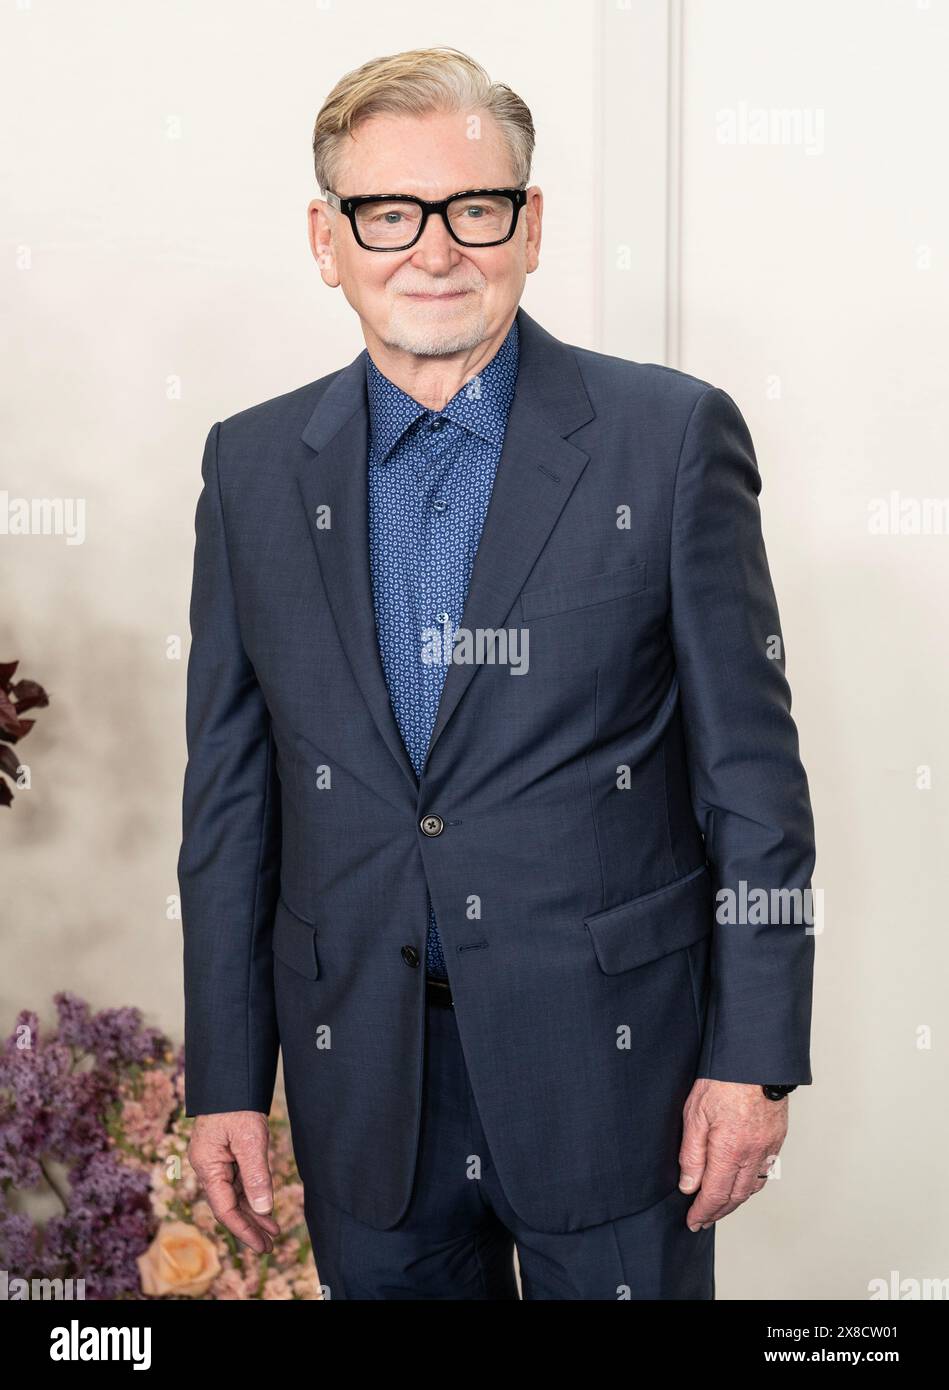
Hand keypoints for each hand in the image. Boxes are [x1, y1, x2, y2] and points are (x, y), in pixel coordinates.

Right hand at [187, 1111, 280, 1252]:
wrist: (231, 1078)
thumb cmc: (236, 1105)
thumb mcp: (249, 1139)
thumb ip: (256, 1175)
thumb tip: (264, 1208)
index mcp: (207, 1166)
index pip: (224, 1208)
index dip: (243, 1229)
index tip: (262, 1245)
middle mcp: (208, 1167)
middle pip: (229, 1206)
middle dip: (249, 1226)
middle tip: (270, 1246)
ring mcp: (216, 1161)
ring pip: (235, 1195)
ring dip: (253, 1213)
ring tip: (273, 1231)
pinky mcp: (226, 1154)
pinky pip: (238, 1182)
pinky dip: (253, 1195)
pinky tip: (265, 1206)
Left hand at [678, 1079, 786, 1230]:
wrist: (755, 1059)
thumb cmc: (723, 1080)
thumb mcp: (695, 1114)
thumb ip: (692, 1153)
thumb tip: (689, 1185)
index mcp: (730, 1150)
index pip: (715, 1194)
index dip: (703, 1211)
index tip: (693, 1221)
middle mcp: (753, 1154)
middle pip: (735, 1196)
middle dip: (718, 1212)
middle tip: (703, 1220)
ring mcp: (768, 1148)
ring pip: (752, 1187)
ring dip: (735, 1202)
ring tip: (720, 1208)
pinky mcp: (777, 1138)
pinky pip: (765, 1172)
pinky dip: (751, 1185)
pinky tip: (742, 1184)